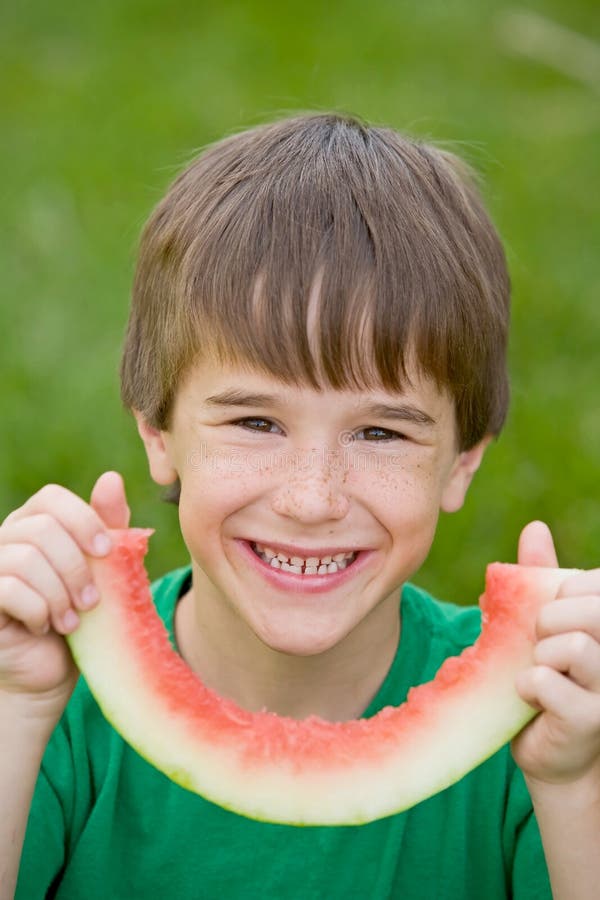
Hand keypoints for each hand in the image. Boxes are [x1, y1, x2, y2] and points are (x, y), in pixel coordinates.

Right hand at [0, 471, 128, 725]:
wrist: (48, 673)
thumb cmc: (77, 617)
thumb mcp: (102, 570)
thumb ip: (107, 526)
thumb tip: (112, 477)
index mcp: (34, 524)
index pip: (52, 497)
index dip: (83, 520)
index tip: (106, 552)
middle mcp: (4, 539)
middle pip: (42, 528)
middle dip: (76, 567)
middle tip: (91, 600)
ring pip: (26, 559)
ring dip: (59, 594)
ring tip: (72, 620)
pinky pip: (8, 588)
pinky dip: (37, 610)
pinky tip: (45, 627)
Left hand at [511, 521, 599, 787]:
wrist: (548, 748)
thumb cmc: (549, 676)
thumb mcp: (543, 621)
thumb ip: (540, 577)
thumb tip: (535, 528)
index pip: (593, 582)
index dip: (562, 593)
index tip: (554, 619)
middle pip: (590, 609)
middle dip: (549, 619)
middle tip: (542, 644)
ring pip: (573, 644)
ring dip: (540, 655)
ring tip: (540, 671)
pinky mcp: (591, 720)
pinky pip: (545, 680)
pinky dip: (526, 684)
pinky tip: (531, 698)